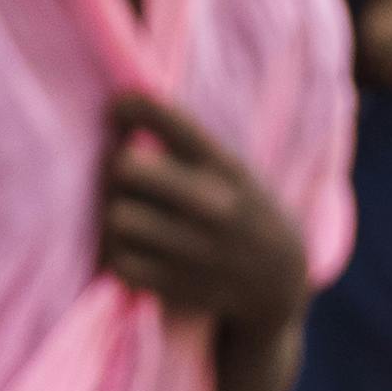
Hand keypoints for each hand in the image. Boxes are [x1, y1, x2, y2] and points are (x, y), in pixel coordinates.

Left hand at [95, 93, 309, 343]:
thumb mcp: (231, 169)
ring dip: (115, 213)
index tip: (120, 108)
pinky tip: (137, 248)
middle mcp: (211, 205)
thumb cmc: (242, 210)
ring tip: (131, 213)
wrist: (276, 282)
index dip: (133, 106)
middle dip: (117, 166)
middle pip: (127, 168)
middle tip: (124, 172)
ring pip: (117, 216)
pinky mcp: (177, 285)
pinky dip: (120, 254)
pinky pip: (120, 261)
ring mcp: (194, 248)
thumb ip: (183, 145)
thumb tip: (115, 113)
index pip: (170, 120)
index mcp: (224, 167)